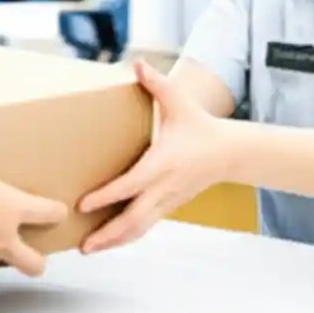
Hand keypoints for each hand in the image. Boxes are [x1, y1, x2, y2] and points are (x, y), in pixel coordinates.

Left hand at [77, 60, 231, 253]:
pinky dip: (127, 236)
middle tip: (83, 245)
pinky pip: (146, 225)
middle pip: (133, 219)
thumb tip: (138, 63)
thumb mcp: (180, 102)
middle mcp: (164, 187)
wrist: (230, 152)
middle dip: (108, 234)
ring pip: (140, 228)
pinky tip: (109, 242)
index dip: (107, 196)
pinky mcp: (170, 206)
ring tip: (89, 249)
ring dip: (115, 241)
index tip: (84, 204)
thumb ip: (157, 84)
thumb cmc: (201, 126)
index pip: (130, 184)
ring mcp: (168, 200)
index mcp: (162, 163)